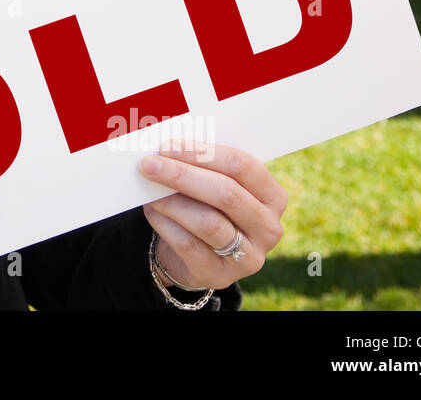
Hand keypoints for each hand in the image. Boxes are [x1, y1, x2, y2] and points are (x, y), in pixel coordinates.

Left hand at [139, 140, 287, 291]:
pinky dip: (164, 222)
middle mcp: (268, 228)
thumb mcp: (212, 184)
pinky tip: (152, 210)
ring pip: (207, 222)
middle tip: (149, 164)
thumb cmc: (204, 206)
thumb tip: (167, 149)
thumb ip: (200, 166)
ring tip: (147, 188)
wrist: (194, 255)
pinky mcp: (220, 275)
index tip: (168, 146)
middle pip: (226, 194)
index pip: (243, 166)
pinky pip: (188, 244)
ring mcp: (248, 256)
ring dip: (171, 201)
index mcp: (273, 196)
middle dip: (183, 175)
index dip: (203, 153)